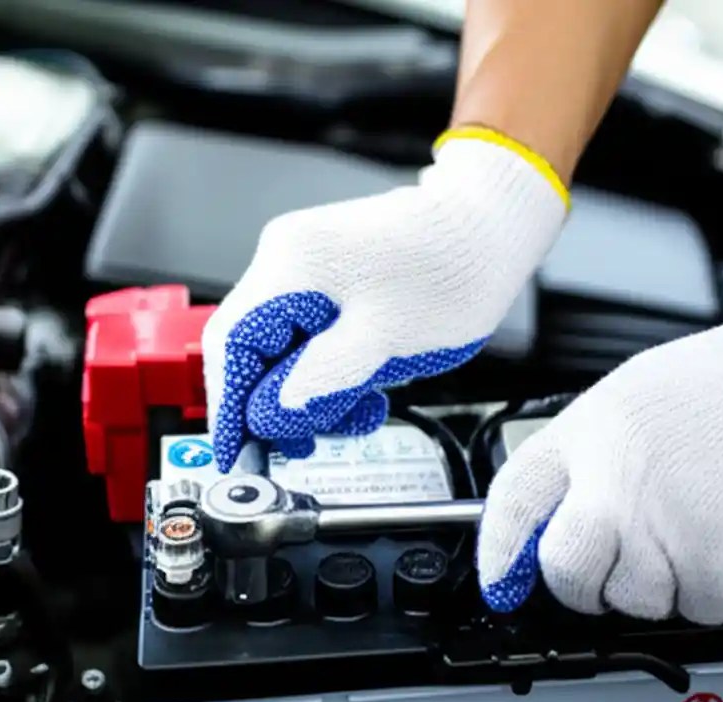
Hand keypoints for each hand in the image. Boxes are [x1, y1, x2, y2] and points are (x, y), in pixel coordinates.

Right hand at [201, 130, 567, 471]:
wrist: (493, 226)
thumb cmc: (450, 272)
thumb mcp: (383, 344)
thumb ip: (320, 382)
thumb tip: (270, 416)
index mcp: (292, 266)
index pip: (233, 346)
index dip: (229, 407)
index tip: (234, 454)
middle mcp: (289, 258)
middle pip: (253, 348)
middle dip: (274, 404)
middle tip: (301, 445)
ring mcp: (310, 264)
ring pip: (285, 347)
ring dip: (310, 391)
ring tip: (357, 416)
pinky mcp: (334, 274)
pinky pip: (312, 333)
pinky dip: (330, 370)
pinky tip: (364, 391)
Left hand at [476, 236, 722, 623]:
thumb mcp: (632, 396)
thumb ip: (589, 455)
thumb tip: (561, 512)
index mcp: (589, 434)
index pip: (513, 504)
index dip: (499, 551)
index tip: (503, 579)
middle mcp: (615, 485)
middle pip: (567, 575)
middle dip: (587, 582)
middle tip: (622, 559)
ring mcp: (664, 531)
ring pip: (635, 601)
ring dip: (662, 582)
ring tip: (698, 523)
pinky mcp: (719, 569)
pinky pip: (699, 610)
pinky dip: (718, 588)